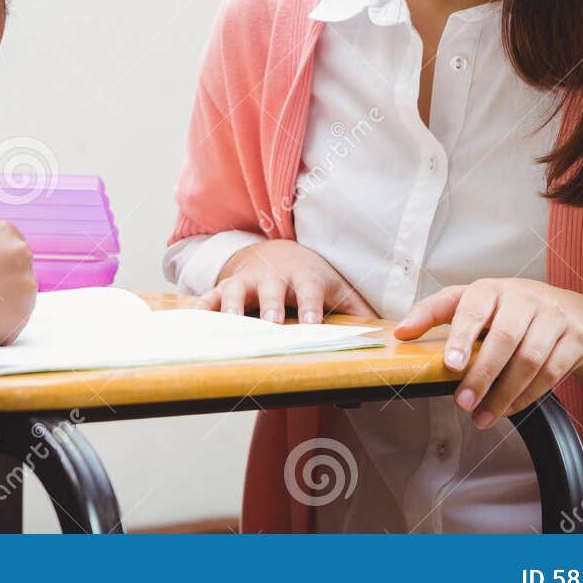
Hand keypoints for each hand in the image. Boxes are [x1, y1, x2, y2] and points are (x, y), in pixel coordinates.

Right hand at [196, 240, 374, 323]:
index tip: (312, 325)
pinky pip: (210, 296)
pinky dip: (202, 306)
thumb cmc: (310, 277)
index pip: (310, 292)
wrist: (275, 252)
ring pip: (235, 291)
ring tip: (230, 324)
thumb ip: (357, 309)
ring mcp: (247, 281)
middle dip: (269, 306)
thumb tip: (387, 330)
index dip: (311, 307)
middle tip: (270, 325)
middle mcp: (273, 278)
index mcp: (303, 278)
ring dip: (232, 306)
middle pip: (270, 291)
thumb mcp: (336, 287)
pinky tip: (195, 318)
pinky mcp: (225, 286)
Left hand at [394, 279, 582, 428]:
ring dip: (504, 394)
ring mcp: (553, 316)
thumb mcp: (472, 302)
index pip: (473, 307)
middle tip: (462, 403)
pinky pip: (550, 373)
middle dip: (481, 375)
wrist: (570, 311)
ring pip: (530, 359)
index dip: (460, 336)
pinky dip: (526, 396)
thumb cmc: (508, 309)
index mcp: (492, 288)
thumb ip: (435, 313)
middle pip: (504, 338)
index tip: (449, 365)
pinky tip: (507, 409)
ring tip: (482, 416)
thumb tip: (401, 332)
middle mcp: (524, 298)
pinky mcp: (574, 338)